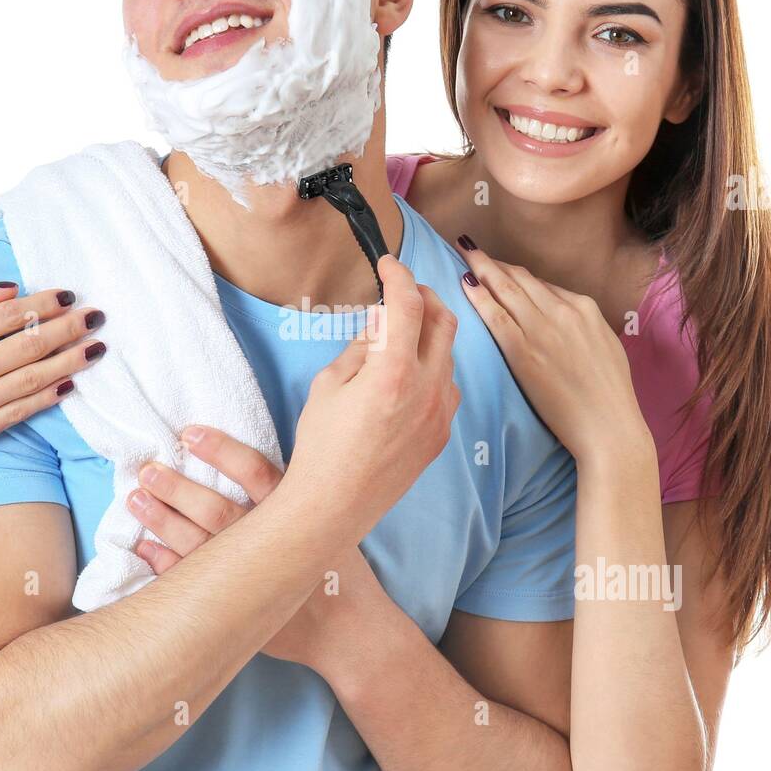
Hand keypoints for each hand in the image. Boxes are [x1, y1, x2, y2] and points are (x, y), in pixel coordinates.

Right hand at [0, 278, 106, 463]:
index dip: (44, 304)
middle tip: (97, 317)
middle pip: (28, 346)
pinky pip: (21, 411)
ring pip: (32, 379)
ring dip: (70, 362)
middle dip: (68, 329)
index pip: (8, 316)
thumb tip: (12, 290)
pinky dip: (49, 396)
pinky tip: (71, 382)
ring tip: (95, 347)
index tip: (70, 296)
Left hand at [127, 425, 376, 672]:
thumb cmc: (339, 570)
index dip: (220, 450)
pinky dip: (164, 565)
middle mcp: (271, 542)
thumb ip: (301, 493)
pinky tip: (143, 548)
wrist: (348, 629)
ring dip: (163, 521)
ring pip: (198, 544)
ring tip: (136, 500)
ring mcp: (251, 577)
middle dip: (177, 489)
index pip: (254, 472)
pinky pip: (191, 583)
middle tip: (147, 470)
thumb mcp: (333, 521)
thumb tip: (257, 460)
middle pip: (216, 510)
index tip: (187, 433)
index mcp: (297, 514)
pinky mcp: (237, 606)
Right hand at [282, 252, 460, 541]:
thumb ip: (360, 347)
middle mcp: (427, 388)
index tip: (388, 265)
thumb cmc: (321, 446)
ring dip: (429, 334)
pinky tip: (409, 375)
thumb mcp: (328, 384)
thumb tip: (379, 327)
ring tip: (399, 336)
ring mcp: (440, 413)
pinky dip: (433, 368)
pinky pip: (448, 386)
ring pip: (449, 354)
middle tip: (404, 290)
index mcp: (393, 371)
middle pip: (444, 320)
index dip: (399, 275)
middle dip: (425, 296)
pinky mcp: (442, 434)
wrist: (334, 506)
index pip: (408, 303)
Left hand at [456, 242, 652, 463]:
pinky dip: (478, 297)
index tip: (499, 270)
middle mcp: (563, 311)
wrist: (608, 424)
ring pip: (506, 289)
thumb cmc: (610, 394)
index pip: (542, 284)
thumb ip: (582, 327)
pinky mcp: (523, 351)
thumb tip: (564, 318)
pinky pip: (495, 316)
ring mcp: (542, 329)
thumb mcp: (605, 346)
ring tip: (464, 252)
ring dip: (481, 267)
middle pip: (521, 278)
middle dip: (494, 262)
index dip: (516, 275)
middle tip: (471, 248)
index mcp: (584, 308)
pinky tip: (464, 284)